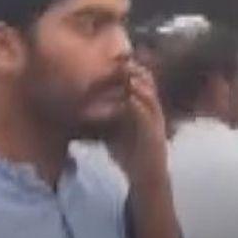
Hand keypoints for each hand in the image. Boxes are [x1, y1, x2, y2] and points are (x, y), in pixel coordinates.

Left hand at [106, 62, 169, 187]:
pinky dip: (140, 106)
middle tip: (119, 59)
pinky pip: (149, 117)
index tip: (114, 57)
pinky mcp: (155, 134)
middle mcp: (151, 111)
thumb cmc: (129, 154)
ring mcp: (155, 122)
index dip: (128, 67)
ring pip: (150, 95)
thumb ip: (103, 118)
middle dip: (134, 69)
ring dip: (139, 84)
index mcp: (143, 108)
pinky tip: (131, 99)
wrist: (145, 179)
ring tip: (127, 74)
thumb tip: (82, 109)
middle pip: (147, 81)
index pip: (138, 80)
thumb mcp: (112, 131)